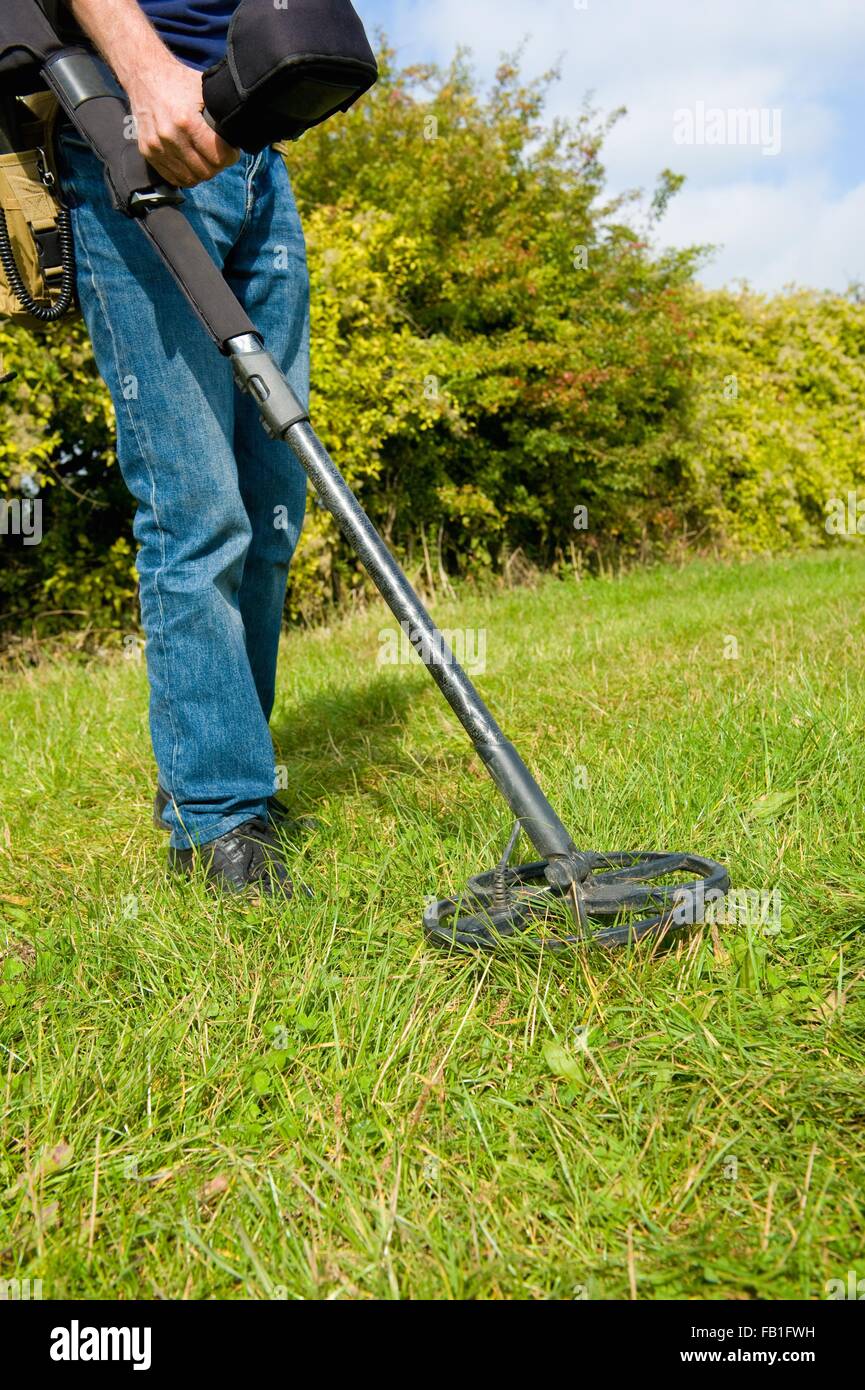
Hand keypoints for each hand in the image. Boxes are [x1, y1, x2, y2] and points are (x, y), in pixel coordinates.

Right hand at [127, 57, 238, 187]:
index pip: (217, 157)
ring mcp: (156, 146)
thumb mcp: (204, 90)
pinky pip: (173, 177)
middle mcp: (169, 136)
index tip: (232, 151)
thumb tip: (241, 129)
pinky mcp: (147, 151)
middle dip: (218, 166)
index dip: (230, 157)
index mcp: (186, 120)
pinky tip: (192, 164)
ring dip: (202, 172)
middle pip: (205, 172)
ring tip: (207, 160)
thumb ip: (220, 112)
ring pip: (190, 179)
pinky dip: (186, 175)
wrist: (144, 74)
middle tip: (221, 156)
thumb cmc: (178, 81)